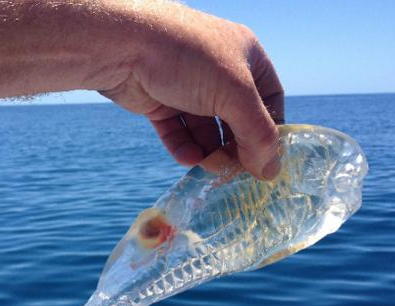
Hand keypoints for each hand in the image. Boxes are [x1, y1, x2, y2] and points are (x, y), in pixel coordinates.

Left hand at [100, 4, 283, 179]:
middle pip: (237, 120)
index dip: (270, 131)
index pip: (269, 101)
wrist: (124, 44)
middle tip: (234, 172)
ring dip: (209, 152)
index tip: (266, 161)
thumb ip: (258, 134)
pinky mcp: (159, 102)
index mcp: (246, 57)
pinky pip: (178, 132)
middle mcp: (218, 71)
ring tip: (209, 168)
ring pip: (205, 130)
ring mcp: (187, 87)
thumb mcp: (235, 94)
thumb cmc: (188, 57)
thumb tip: (270, 172)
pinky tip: (188, 159)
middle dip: (236, 147)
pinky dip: (184, 148)